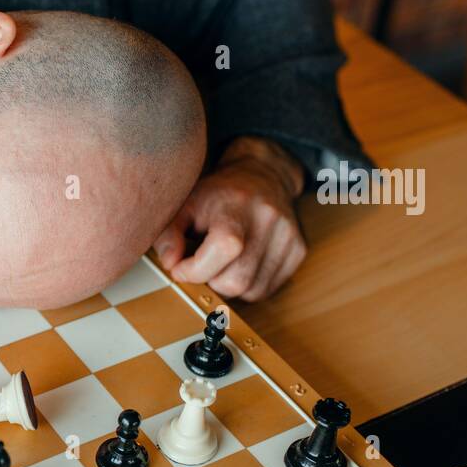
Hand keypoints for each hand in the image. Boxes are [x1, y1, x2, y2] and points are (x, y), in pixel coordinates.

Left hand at [153, 136, 306, 301]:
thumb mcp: (184, 205)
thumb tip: (170, 264)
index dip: (195, 270)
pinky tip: (240, 264)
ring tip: (222, 263)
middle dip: (210, 281)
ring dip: (229, 286)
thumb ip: (168, 234)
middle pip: (237, 280)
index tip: (180, 268)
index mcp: (237, 205)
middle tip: (202, 265)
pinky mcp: (298, 251)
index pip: (223, 249)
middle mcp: (268, 219)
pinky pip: (267, 289)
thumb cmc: (218, 194)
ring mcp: (288, 236)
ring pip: (252, 290)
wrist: (262, 176)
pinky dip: (248, 286)